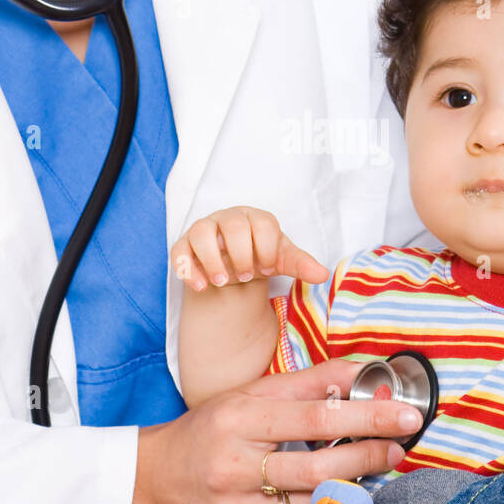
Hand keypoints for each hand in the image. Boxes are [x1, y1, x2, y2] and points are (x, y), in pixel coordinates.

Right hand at [122, 358, 423, 503]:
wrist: (153, 481)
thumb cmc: (209, 431)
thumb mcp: (251, 395)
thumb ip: (310, 384)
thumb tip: (365, 373)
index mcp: (239, 421)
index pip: (317, 418)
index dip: (367, 417)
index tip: (404, 415)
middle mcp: (234, 468)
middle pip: (320, 468)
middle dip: (368, 457)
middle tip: (396, 449)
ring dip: (351, 491)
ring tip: (368, 474)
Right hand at [170, 206, 329, 290]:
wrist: (234, 268)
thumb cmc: (260, 257)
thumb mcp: (281, 260)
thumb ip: (301, 265)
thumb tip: (323, 274)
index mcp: (255, 217)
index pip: (263, 224)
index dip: (268, 249)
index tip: (269, 270)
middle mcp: (228, 218)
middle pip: (233, 225)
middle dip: (242, 254)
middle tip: (248, 276)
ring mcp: (204, 229)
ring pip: (202, 231)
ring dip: (212, 259)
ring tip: (223, 281)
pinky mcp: (184, 245)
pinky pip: (179, 251)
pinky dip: (187, 268)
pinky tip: (201, 287)